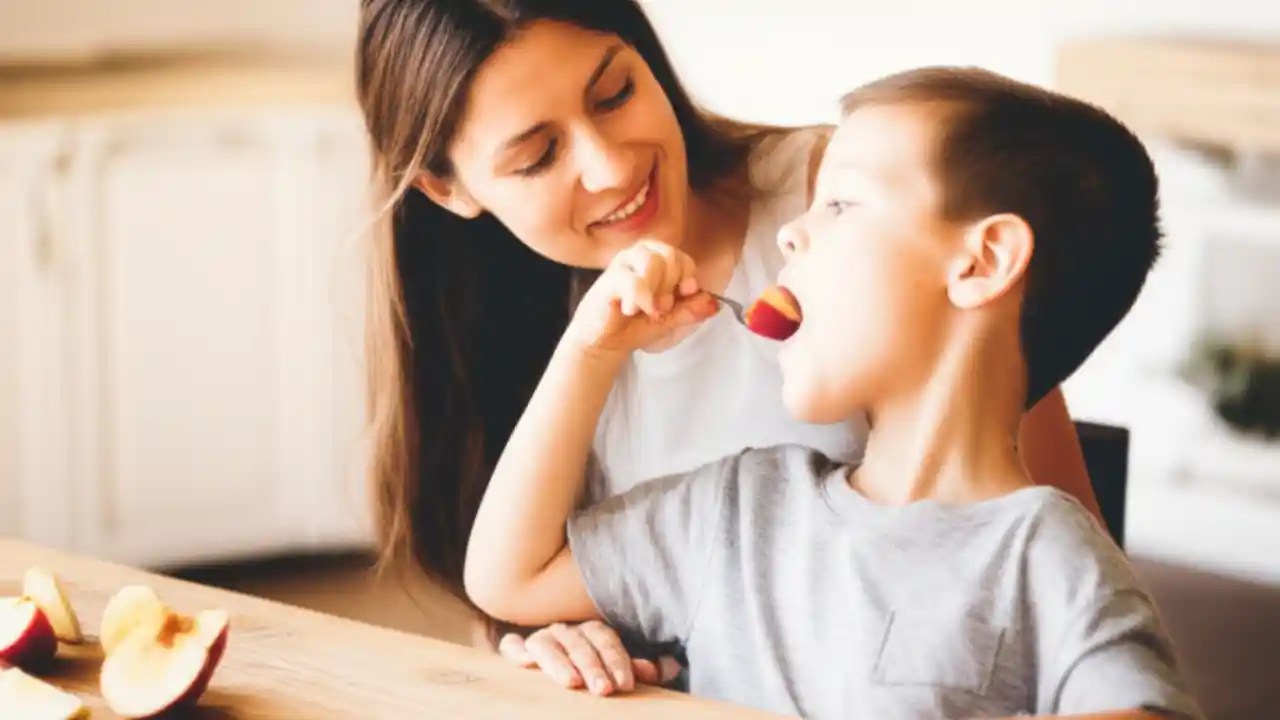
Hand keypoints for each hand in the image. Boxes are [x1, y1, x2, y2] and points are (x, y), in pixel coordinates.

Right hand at [498, 621, 681, 695]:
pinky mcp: (518, 651)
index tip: (626, 684)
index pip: (606, 639)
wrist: (560, 657)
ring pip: (547, 644)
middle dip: (593, 666)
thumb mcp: (617, 669)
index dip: (617, 660)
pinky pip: (511, 646)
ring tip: (571, 683)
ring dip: (559, 663)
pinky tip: (523, 663)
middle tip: (604, 690)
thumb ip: (638, 669)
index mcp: (591, 632)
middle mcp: (566, 631)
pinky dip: (515, 651)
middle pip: (579, 643)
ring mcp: (541, 639)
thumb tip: (671, 666)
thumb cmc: (594, 667)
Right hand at [566, 240, 717, 357]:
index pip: (682, 257)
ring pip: (652, 262)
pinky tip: (631, 310)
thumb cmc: (636, 325)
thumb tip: (715, 302)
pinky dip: (640, 298)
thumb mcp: (671, 319)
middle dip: (671, 285)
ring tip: (648, 309)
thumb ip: (691, 309)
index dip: (687, 276)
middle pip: (670, 255)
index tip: (683, 295)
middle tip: (662, 308)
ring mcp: (623, 263)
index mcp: (657, 260)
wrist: (605, 342)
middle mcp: (641, 255)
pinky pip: (633, 280)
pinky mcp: (609, 278)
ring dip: (656, 290)